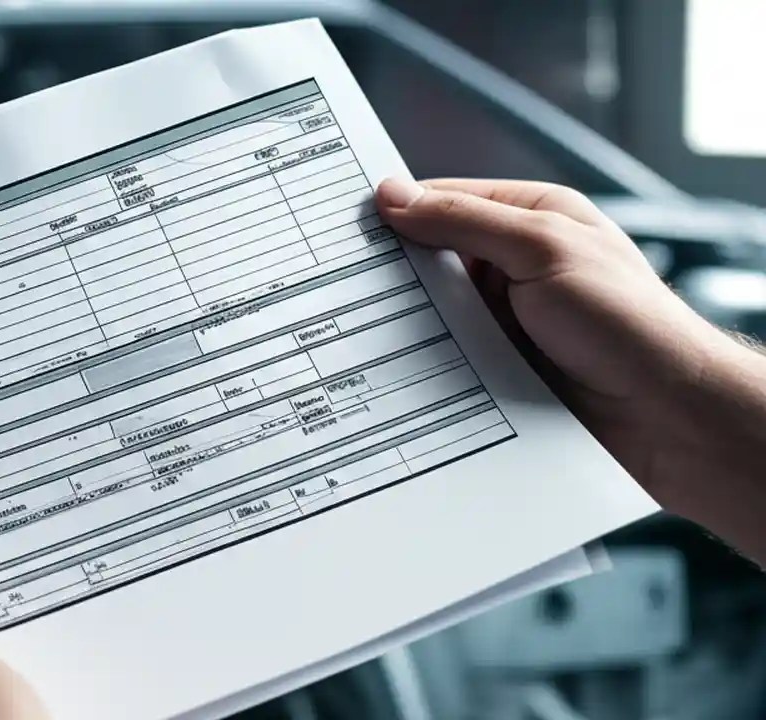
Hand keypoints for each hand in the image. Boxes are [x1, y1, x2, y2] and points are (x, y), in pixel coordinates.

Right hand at [375, 178, 765, 538]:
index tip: (341, 224)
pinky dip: (418, 360)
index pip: (445, 201)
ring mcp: (504, 318)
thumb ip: (465, 221)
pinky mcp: (496, 366)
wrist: (666, 418)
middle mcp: (515, 265)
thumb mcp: (542, 250)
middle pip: (431, 258)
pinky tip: (386, 367)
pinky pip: (442, 356)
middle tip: (332, 279)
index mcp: (532, 218)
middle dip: (390, 269)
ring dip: (401, 321)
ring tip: (347, 326)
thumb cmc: (626, 322)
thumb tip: (393, 195)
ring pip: (431, 310)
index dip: (395, 211)